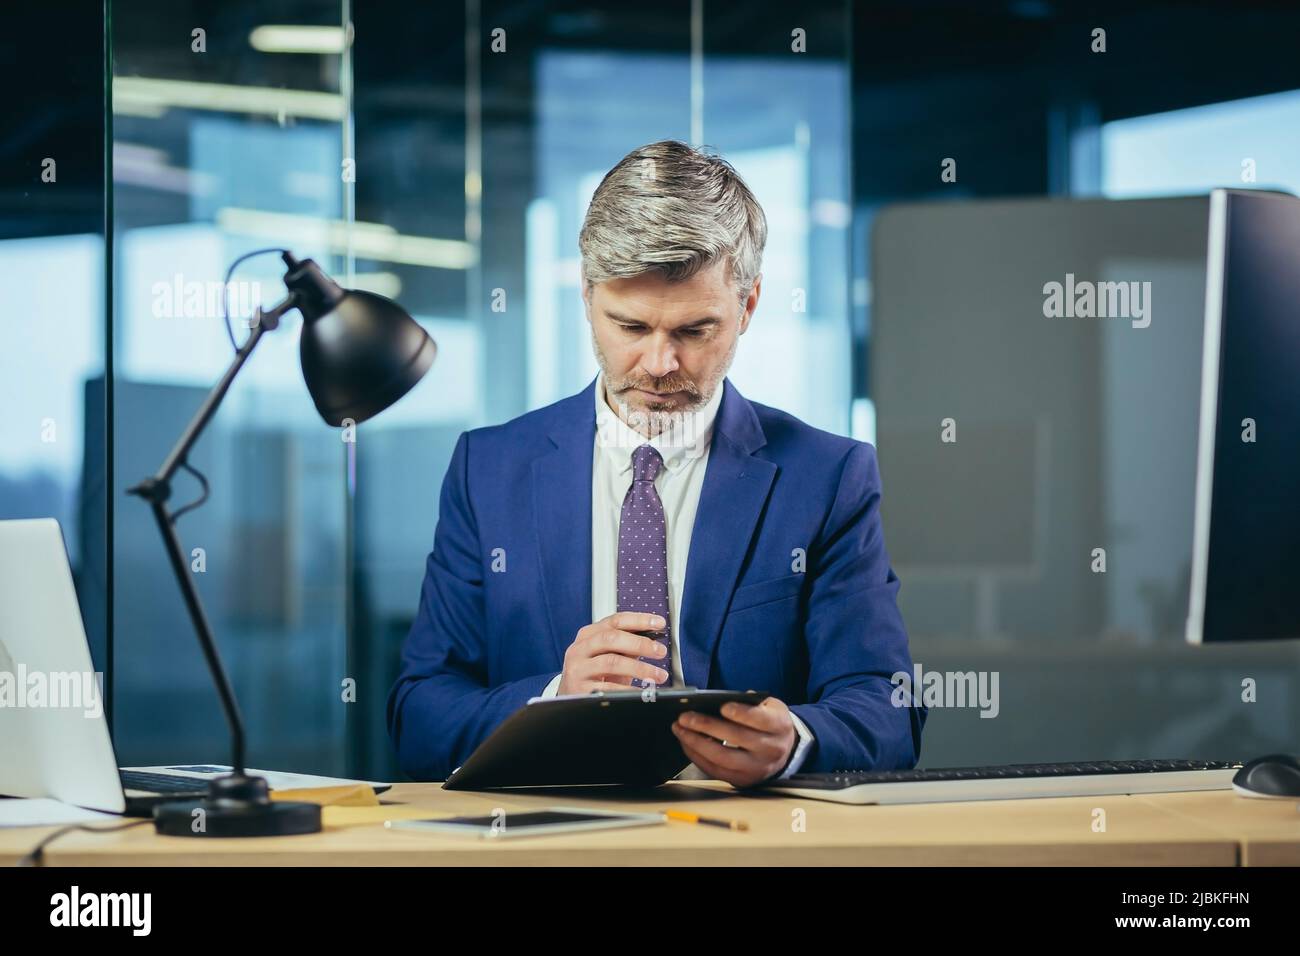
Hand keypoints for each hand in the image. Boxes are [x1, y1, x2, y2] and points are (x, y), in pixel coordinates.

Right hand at [557, 611, 669, 694]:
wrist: (571, 697)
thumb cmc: (595, 674)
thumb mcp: (608, 655)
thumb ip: (626, 645)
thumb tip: (655, 641)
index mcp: (588, 634)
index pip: (615, 620)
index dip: (639, 620)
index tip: (660, 623)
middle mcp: (580, 648)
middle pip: (612, 638)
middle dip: (640, 644)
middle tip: (661, 651)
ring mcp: (578, 669)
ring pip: (612, 662)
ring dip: (640, 668)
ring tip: (658, 675)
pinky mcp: (580, 689)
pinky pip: (609, 687)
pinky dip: (629, 689)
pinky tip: (643, 691)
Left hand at [672, 696, 796, 787]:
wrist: (784, 750)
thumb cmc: (769, 722)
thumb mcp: (768, 706)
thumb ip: (749, 702)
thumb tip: (716, 701)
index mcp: (779, 726)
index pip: (761, 720)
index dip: (742, 714)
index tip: (723, 706)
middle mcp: (771, 750)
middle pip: (737, 739)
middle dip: (708, 727)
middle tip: (686, 717)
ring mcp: (757, 768)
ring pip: (723, 758)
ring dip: (696, 743)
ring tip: (680, 729)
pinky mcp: (742, 780)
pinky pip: (716, 770)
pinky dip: (698, 756)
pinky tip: (686, 743)